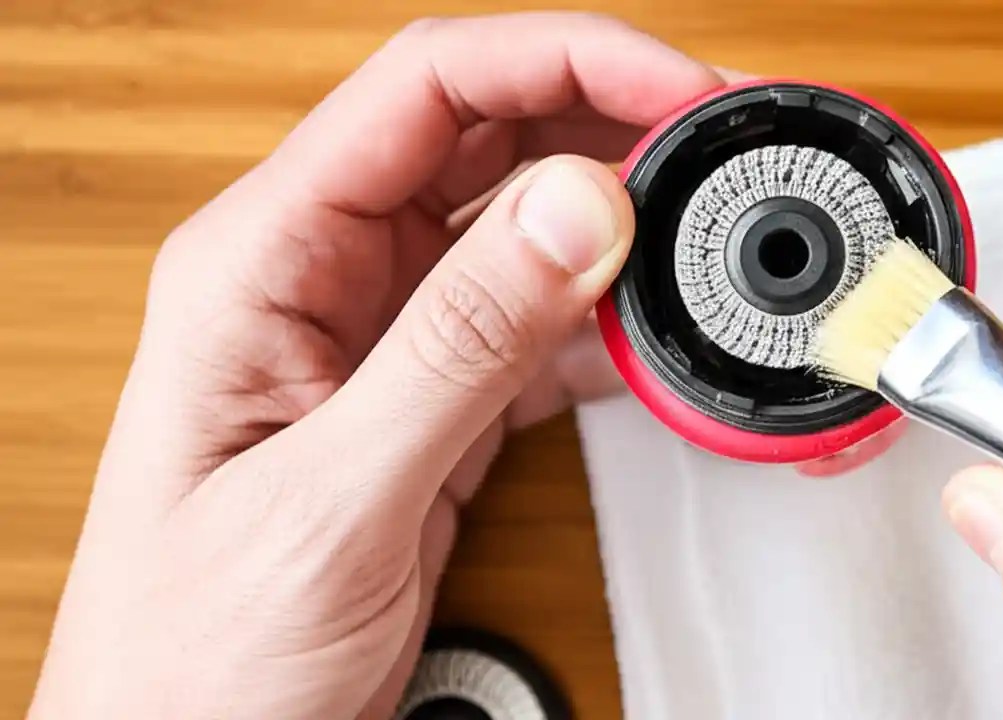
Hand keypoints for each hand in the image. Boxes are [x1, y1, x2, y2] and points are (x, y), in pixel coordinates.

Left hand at [26, 13, 722, 718]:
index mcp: (264, 259)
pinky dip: (601, 322)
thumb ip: (457, 345)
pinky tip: (650, 336)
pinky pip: (533, 324)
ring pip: (520, 228)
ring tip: (702, 238)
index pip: (427, 92)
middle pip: (485, 139)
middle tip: (715, 153)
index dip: (562, 59)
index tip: (673, 88)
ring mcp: (382, 337)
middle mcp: (324, 277)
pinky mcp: (429, 400)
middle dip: (607, 123)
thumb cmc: (197, 653)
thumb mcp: (329, 496)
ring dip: (615, 225)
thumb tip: (578, 209)